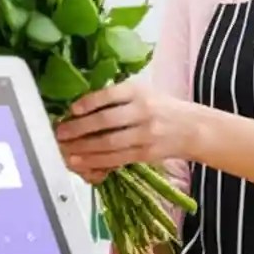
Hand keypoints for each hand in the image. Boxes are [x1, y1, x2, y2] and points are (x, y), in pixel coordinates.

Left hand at [55, 81, 194, 184]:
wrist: (193, 128)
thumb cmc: (162, 107)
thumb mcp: (144, 91)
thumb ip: (118, 96)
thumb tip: (81, 103)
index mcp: (139, 92)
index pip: (110, 95)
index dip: (89, 103)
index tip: (72, 109)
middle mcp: (143, 111)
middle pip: (106, 121)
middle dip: (79, 128)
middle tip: (60, 132)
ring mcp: (145, 134)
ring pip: (109, 144)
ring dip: (84, 148)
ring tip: (66, 150)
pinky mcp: (146, 154)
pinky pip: (117, 159)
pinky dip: (97, 161)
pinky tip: (82, 162)